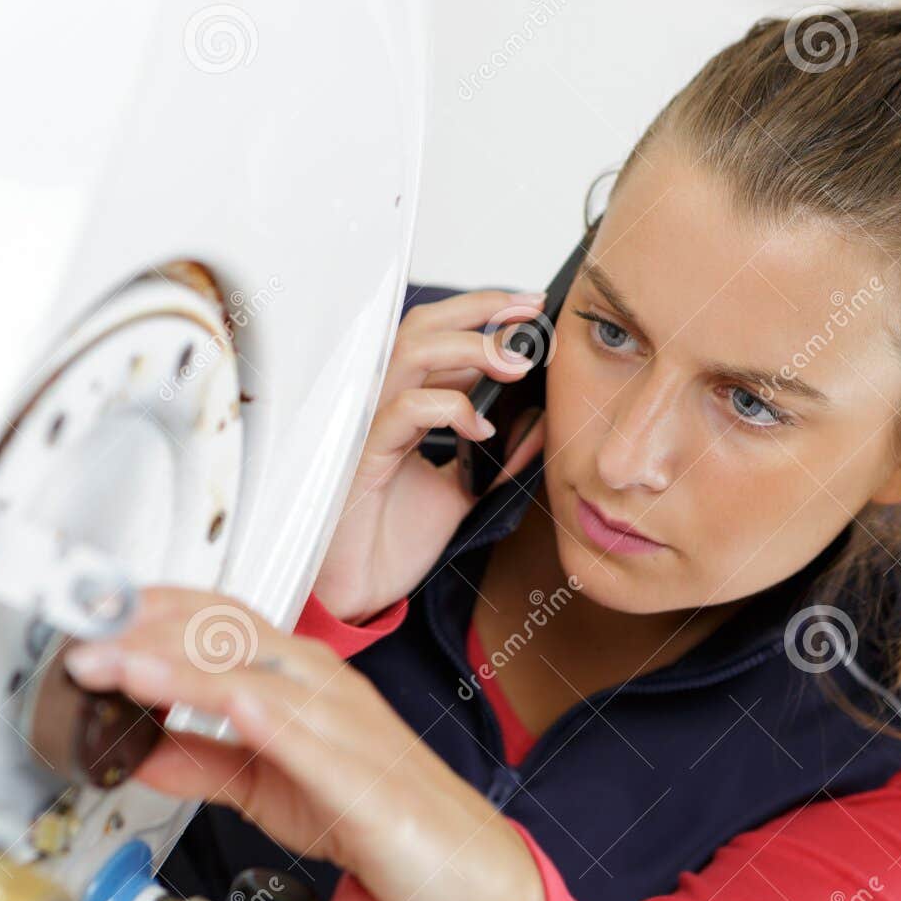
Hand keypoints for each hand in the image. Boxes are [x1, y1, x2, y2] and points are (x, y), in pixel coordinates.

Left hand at [63, 584, 546, 900]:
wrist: (460, 862)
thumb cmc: (375, 811)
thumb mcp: (265, 784)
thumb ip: (202, 762)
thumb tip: (134, 752)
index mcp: (299, 678)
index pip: (220, 617)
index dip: (154, 606)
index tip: (95, 611)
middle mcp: (320, 686)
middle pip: (227, 631)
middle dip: (146, 628)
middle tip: (82, 635)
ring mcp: (342, 724)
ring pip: (251, 674)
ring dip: (176, 664)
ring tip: (116, 665)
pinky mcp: (358, 775)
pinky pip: (302, 734)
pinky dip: (254, 713)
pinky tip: (215, 703)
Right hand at [312, 290, 549, 623]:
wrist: (359, 589)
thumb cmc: (393, 541)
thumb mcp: (463, 493)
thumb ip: (499, 458)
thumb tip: (541, 423)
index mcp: (404, 407)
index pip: (439, 338)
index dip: (483, 315)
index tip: (532, 311)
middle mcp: (383, 406)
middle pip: (422, 327)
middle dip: (480, 310)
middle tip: (529, 315)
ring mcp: (369, 425)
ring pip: (411, 353)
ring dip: (469, 347)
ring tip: (514, 363)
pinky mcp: (362, 454)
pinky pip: (403, 409)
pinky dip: (448, 408)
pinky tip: (482, 429)